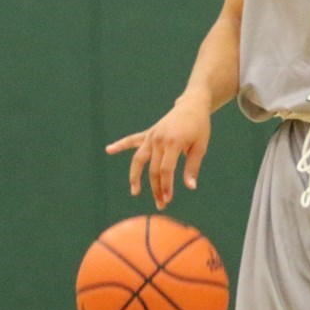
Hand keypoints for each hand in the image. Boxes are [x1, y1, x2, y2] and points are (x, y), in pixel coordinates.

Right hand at [106, 94, 211, 209]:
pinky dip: (120, 145)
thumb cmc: (199, 127)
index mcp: (173, 142)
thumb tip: (190, 187)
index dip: (166, 186)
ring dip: (136, 176)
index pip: (166, 169)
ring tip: (135, 191)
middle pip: (153, 169)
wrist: (192, 105)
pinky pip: (132, 140)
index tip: (167, 199)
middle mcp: (159, 139)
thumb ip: (192, 167)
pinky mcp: (148, 133)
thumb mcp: (200, 147)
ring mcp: (152, 136)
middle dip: (156, 188)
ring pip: (139, 159)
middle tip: (161, 204)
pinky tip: (109, 149)